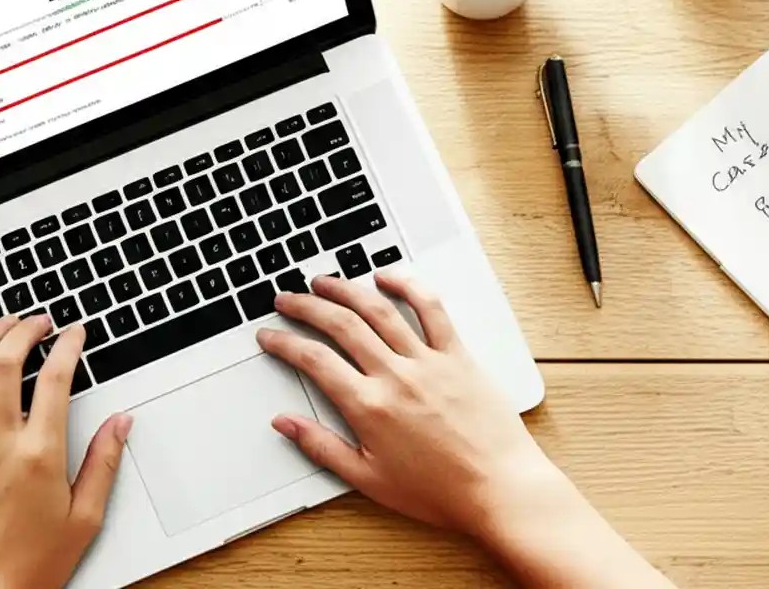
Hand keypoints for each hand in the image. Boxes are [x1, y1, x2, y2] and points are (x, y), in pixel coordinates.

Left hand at [0, 315, 133, 588]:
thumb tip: (121, 423)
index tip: (75, 333)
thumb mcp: (85, 518)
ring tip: (2, 329)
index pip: (55, 379)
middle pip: (5, 363)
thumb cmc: (31, 566)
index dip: (68, 346)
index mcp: (40, 455)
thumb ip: (104, 463)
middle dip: (24, 330)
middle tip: (39, 321)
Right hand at [258, 273, 675, 588]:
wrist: (499, 489)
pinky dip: (408, 285)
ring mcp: (428, 361)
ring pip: (379, 309)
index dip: (284, 343)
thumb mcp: (368, 480)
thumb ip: (321, 447)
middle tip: (287, 299)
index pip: (314, 361)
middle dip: (306, 306)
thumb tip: (285, 423)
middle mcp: (395, 376)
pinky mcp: (458, 355)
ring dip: (346, 289)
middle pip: (340, 325)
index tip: (269, 335)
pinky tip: (388, 276)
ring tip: (324, 281)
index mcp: (369, 407)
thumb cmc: (439, 492)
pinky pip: (431, 309)